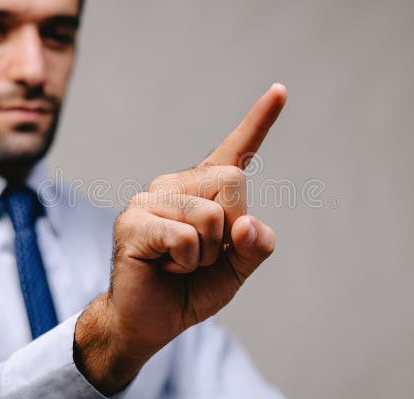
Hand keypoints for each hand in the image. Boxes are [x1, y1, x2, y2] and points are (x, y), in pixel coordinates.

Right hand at [74, 84, 287, 393]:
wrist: (151, 322)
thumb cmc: (190, 289)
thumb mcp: (237, 269)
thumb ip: (255, 245)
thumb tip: (246, 224)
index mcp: (204, 190)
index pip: (236, 150)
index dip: (260, 121)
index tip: (280, 90)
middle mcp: (175, 184)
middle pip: (232, 183)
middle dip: (230, 231)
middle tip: (201, 255)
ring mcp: (150, 199)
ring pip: (211, 215)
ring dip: (205, 255)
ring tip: (179, 263)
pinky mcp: (133, 221)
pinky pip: (185, 237)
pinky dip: (185, 262)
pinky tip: (164, 266)